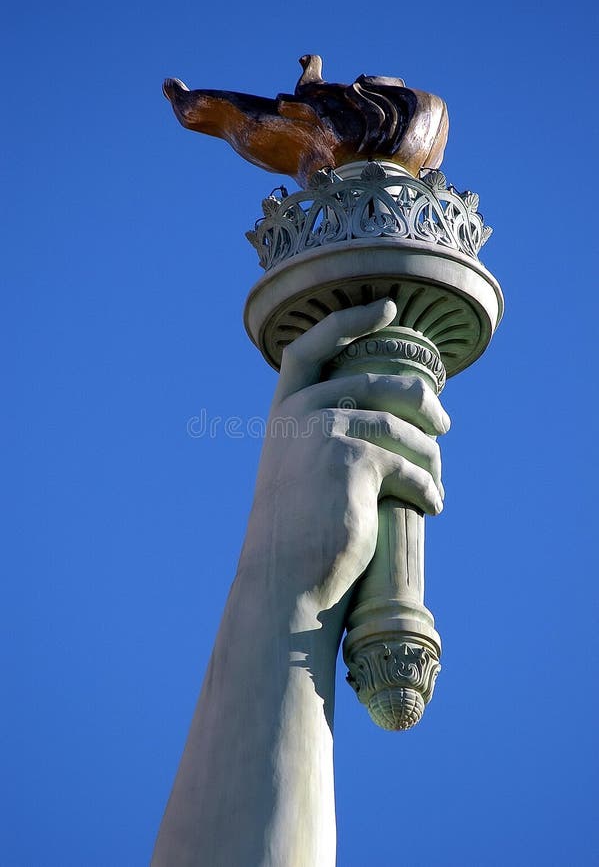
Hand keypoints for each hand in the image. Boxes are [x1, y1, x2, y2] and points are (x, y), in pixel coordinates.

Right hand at [242, 298, 449, 620]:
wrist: (286, 581)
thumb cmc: (302, 533)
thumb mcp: (308, 471)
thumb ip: (333, 433)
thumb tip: (401, 411)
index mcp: (284, 411)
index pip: (310, 347)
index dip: (349, 321)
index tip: (389, 308)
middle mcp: (299, 413)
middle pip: (376, 380)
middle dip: (421, 400)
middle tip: (445, 426)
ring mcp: (322, 431)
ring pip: (400, 425)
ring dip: (429, 457)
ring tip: (437, 483)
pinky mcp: (350, 459)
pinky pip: (408, 463)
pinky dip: (428, 487)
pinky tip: (433, 507)